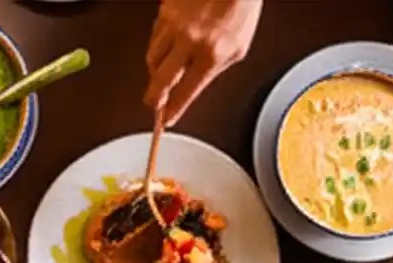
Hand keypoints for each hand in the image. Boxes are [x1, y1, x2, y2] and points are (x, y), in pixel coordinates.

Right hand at [143, 0, 261, 125]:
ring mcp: (173, 25)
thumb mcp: (239, 46)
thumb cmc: (240, 5)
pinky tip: (170, 43)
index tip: (166, 120)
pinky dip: (159, 44)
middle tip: (153, 104)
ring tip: (165, 70)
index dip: (173, 110)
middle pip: (160, 80)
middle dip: (154, 98)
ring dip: (156, 69)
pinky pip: (154, 36)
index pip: (185, 93)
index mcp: (211, 54)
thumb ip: (215, 69)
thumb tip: (195, 86)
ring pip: (152, 58)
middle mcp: (189, 41)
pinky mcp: (164, 12)